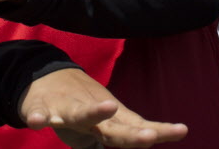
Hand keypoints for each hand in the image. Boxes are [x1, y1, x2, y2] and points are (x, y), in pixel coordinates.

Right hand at [22, 68, 187, 147]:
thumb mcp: (103, 125)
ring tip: (108, 108)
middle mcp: (92, 112)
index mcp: (108, 120)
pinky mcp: (41, 107)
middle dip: (131, 133)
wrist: (42, 78)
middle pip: (113, 126)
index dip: (158, 131)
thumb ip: (121, 133)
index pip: (137, 127)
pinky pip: (38, 113)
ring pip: (79, 113)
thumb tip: (147, 139)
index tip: (181, 131)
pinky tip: (37, 122)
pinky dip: (37, 117)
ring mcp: (66, 108)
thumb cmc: (79, 106)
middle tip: (149, 136)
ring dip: (93, 112)